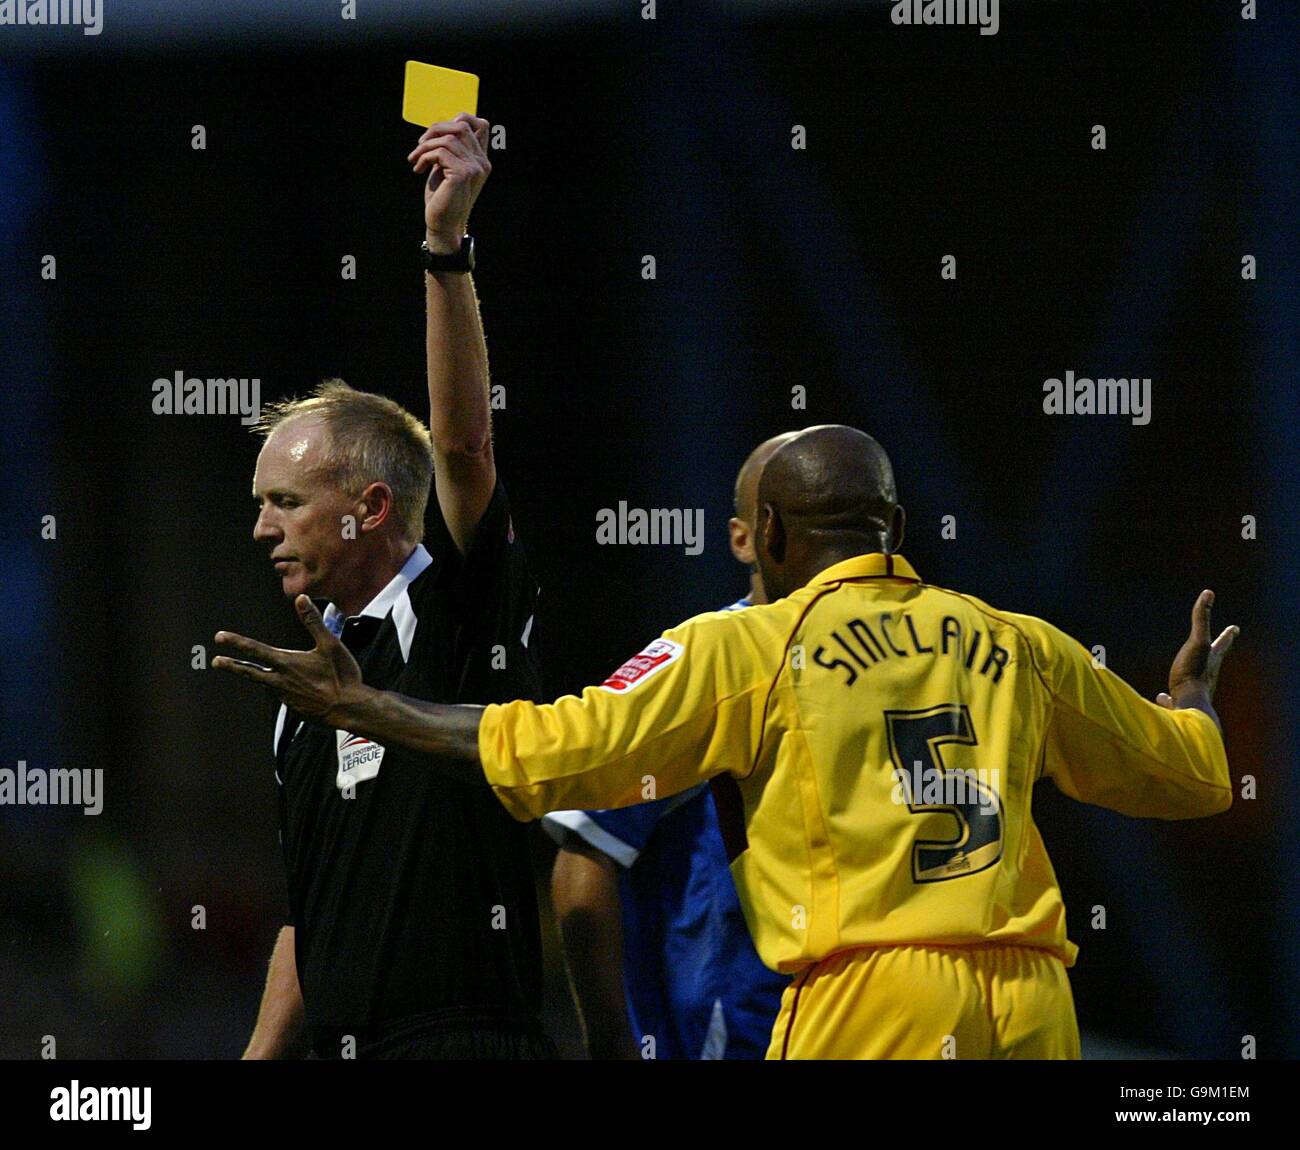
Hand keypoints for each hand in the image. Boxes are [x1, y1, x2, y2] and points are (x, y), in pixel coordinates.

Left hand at [212, 595, 363, 725]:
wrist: (349, 710)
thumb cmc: (341, 676)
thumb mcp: (330, 644)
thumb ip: (313, 621)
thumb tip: (301, 598)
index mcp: (286, 663)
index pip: (255, 650)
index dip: (236, 642)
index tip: (219, 637)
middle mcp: (280, 682)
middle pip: (249, 672)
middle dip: (232, 665)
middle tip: (216, 661)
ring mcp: (286, 697)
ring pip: (269, 684)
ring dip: (266, 677)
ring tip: (274, 674)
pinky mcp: (295, 709)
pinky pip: (286, 696)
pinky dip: (287, 689)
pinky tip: (303, 689)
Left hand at [407, 113, 490, 251]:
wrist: (442, 224)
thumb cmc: (442, 198)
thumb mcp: (445, 167)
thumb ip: (448, 149)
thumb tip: (439, 127)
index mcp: (480, 160)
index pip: (481, 124)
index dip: (460, 118)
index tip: (438, 133)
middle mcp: (482, 163)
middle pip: (462, 126)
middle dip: (435, 129)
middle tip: (420, 144)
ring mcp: (474, 168)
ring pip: (448, 139)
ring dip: (425, 146)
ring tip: (415, 159)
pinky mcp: (463, 174)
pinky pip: (440, 152)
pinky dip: (424, 156)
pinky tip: (418, 168)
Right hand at [1156, 589, 1238, 710]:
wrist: (1189, 706)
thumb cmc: (1194, 673)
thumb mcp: (1198, 641)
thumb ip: (1201, 618)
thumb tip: (1208, 592)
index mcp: (1211, 659)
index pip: (1222, 643)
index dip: (1228, 635)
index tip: (1235, 629)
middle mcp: (1206, 674)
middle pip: (1212, 661)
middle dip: (1215, 654)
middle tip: (1219, 649)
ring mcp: (1194, 689)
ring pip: (1193, 680)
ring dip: (1190, 676)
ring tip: (1184, 676)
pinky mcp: (1181, 702)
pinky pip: (1173, 698)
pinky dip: (1168, 697)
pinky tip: (1162, 699)